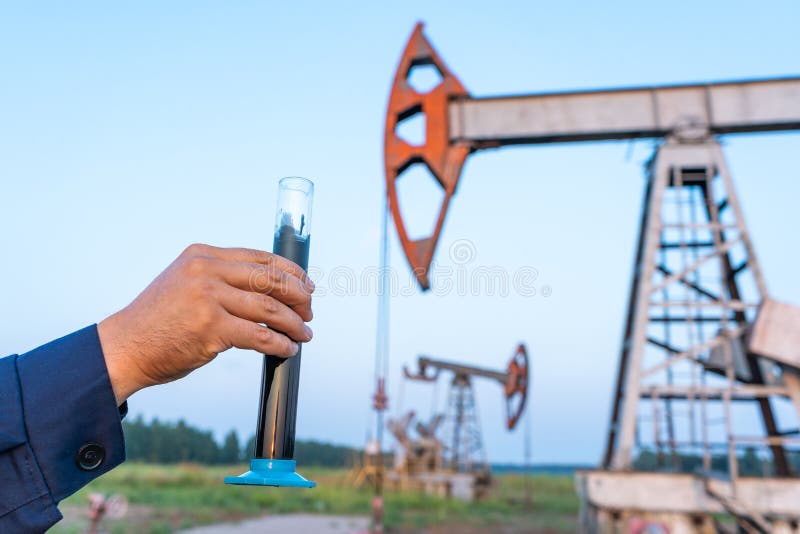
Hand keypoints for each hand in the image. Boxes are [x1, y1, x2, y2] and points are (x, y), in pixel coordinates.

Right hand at [97, 244, 313, 404]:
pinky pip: (259, 336)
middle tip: (309, 312)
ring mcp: (208, 298)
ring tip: (305, 334)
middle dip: (298, 296)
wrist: (125, 347)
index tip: (307, 285)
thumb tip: (269, 288)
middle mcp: (206, 270)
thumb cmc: (160, 320)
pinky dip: (279, 344)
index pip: (261, 258)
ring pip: (269, 309)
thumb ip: (220, 278)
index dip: (291, 272)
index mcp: (203, 255)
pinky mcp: (211, 328)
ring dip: (294, 324)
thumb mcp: (186, 283)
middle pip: (271, 279)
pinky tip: (287, 349)